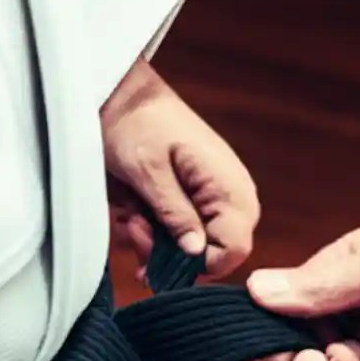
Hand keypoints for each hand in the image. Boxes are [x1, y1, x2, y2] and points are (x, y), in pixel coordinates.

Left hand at [102, 58, 259, 279]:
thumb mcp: (148, 173)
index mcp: (229, 186)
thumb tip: (196, 253)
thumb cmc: (137, 125)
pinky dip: (157, 229)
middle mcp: (232, 194)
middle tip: (136, 229)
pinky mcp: (199, 196)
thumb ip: (174, 214)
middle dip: (172, 254)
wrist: (124, 96)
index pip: (234, 249)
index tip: (158, 255)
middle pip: (215, 253)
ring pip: (196, 246)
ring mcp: (217, 196)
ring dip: (159, 241)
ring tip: (131, 216)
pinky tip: (136, 212)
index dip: (197, 264)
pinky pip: (185, 230)